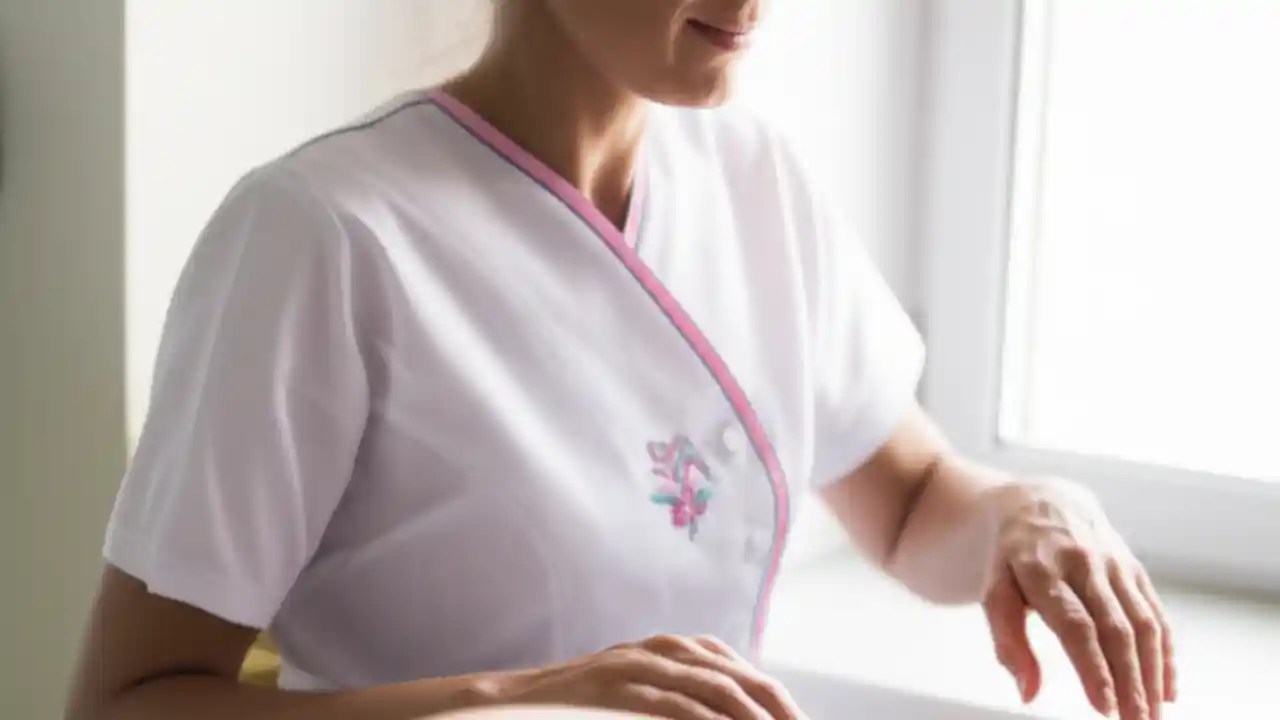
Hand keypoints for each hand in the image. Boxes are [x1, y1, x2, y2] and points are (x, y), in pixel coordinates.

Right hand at [490, 634, 805, 719]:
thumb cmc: (586, 705)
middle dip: (774, 705)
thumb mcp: (642, 694)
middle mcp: (661, 649)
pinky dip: (701, 718)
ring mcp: (636, 665)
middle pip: (735, 674)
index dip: (776, 699)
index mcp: (674, 649)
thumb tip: (736, 715)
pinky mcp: (615, 686)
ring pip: (709, 685)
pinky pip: (669, 703)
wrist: (515, 701)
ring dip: (748, 713)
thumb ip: (683, 698)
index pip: (741, 669)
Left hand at [982, 480, 1176, 719]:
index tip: (1104, 706)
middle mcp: (1083, 562)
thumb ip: (1008, 640)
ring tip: (1152, 715)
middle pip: (1115, 628)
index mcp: (1042, 568)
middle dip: (1130, 681)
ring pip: (1143, 623)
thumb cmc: (1011, 558)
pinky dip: (1165, 653)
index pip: (1075, 623)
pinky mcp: (1134, 568)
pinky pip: (1156, 613)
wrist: (1038, 504)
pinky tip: (1167, 688)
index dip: (1092, 667)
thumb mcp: (994, 590)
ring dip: (1153, 674)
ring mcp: (1114, 563)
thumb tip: (1028, 693)